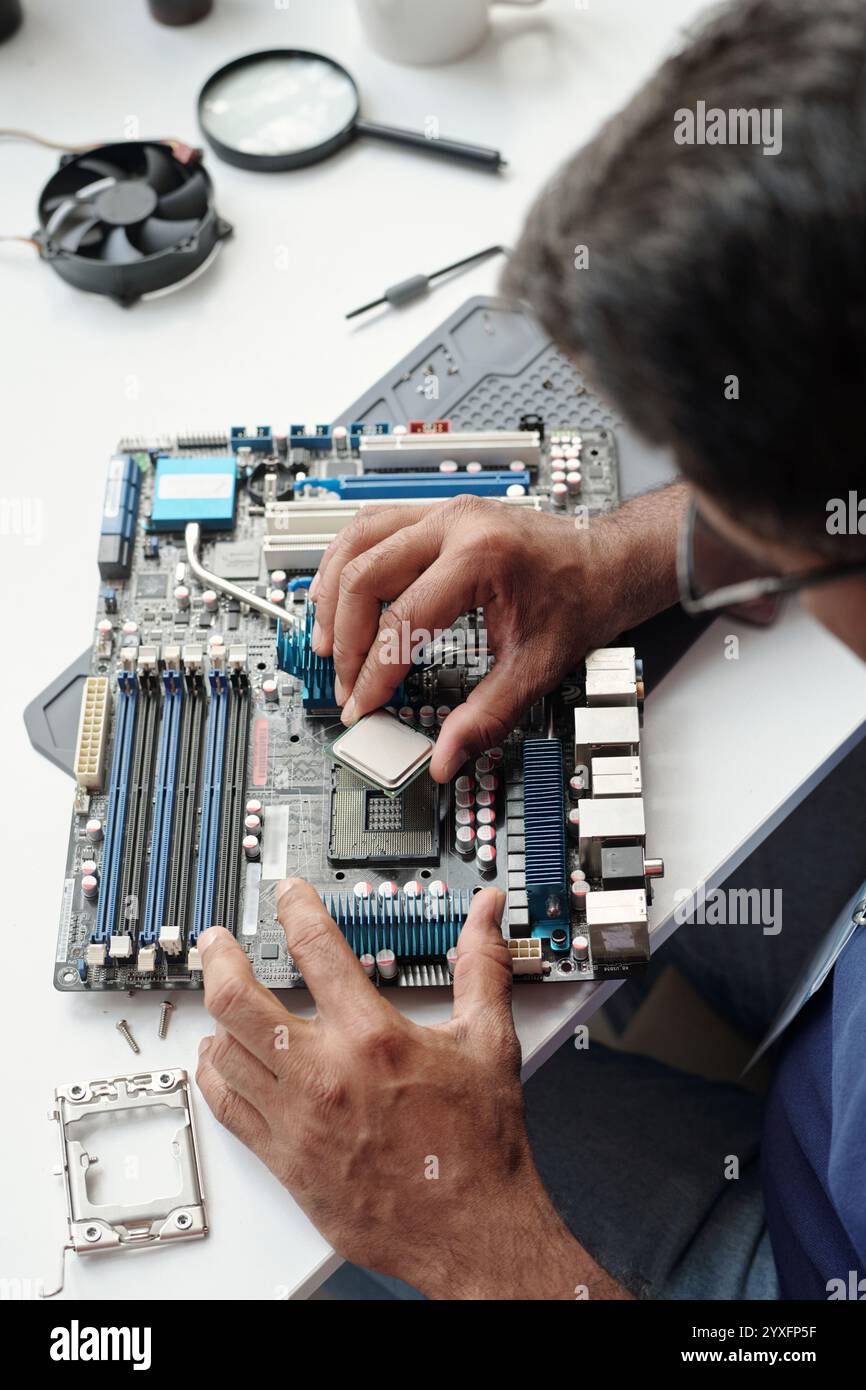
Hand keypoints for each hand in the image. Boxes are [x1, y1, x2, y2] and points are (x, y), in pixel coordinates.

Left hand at [195, 879, 610, 1298]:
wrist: (470, 1229)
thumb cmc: (480, 1143)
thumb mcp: (489, 1041)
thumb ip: (480, 966)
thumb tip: (486, 913)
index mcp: (374, 1036)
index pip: (315, 948)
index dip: (295, 908)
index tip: (288, 895)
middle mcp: (326, 1074)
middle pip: (237, 1000)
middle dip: (219, 958)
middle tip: (217, 942)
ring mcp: (298, 1119)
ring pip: (225, 1053)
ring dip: (216, 1018)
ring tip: (221, 999)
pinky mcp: (285, 1159)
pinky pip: (228, 1108)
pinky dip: (215, 1075)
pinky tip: (222, 1060)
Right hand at [309, 487, 683, 780]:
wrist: (606, 563)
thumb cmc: (580, 602)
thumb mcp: (536, 668)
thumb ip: (487, 717)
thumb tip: (445, 757)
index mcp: (481, 557)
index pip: (402, 622)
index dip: (373, 674)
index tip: (361, 706)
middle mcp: (455, 523)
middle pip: (365, 576)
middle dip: (344, 638)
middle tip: (342, 682)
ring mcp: (443, 511)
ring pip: (357, 541)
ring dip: (331, 593)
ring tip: (322, 641)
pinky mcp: (437, 512)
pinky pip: (371, 527)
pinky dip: (345, 561)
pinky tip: (335, 593)